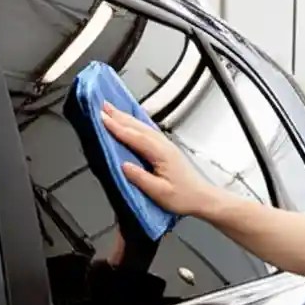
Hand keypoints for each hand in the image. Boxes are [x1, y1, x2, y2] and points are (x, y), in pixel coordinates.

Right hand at [99, 101, 218, 216]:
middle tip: (102, 106)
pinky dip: (135, 124)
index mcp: (162, 154)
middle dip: (119, 115)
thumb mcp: (160, 193)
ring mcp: (165, 145)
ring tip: (111, 109)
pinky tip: (130, 121)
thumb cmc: (183, 197)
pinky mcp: (165, 148)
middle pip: (138, 127)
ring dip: (126, 117)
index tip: (102, 119)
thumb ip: (141, 179)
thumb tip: (124, 166)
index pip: (136, 137)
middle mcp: (164, 145)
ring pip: (143, 127)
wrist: (202, 198)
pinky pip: (147, 131)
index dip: (118, 127)